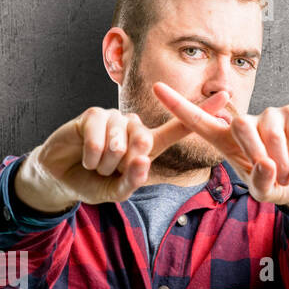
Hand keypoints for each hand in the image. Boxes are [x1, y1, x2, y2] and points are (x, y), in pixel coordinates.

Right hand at [12, 96, 231, 212]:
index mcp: (148, 145)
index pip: (178, 128)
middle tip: (112, 170)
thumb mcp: (118, 190)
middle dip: (125, 165)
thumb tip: (142, 158)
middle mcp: (134, 127)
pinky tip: (87, 158)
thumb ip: (133, 180)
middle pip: (145, 142)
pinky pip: (98, 138)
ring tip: (98, 164)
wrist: (63, 177)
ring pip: (120, 143)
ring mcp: (115, 118)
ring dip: (106, 163)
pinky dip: (92, 156)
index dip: (201, 113)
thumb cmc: (96, 183)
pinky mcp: (93, 114)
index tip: (226, 98)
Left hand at [151, 81, 288, 210]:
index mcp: (227, 139)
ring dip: (282, 162)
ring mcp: (270, 114)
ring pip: (269, 132)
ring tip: (288, 179)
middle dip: (256, 153)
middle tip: (273, 177)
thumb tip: (266, 164)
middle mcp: (245, 122)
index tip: (156, 87)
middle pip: (239, 125)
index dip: (178, 105)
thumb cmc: (278, 185)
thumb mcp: (264, 192)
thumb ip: (260, 182)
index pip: (198, 119)